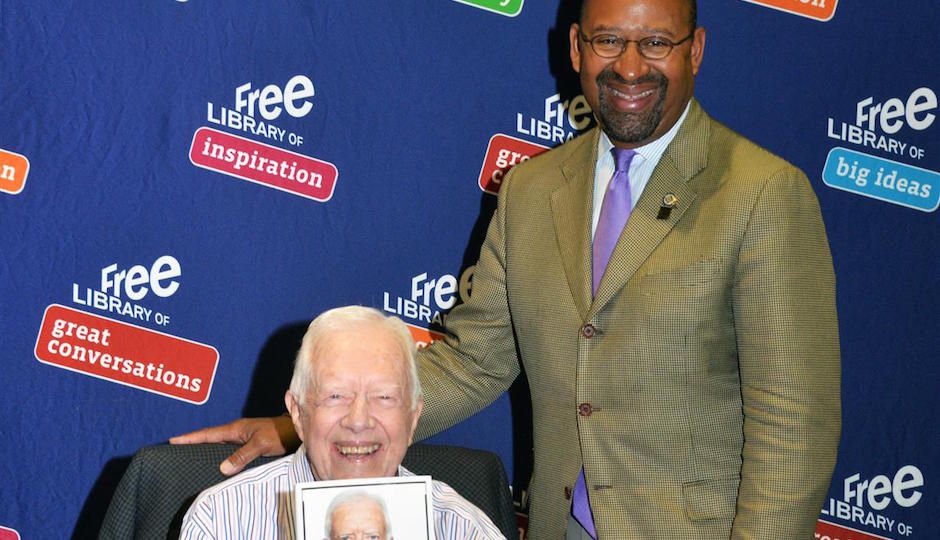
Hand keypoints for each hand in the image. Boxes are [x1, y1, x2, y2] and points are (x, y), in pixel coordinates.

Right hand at [170, 415, 300, 475]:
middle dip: (192, 441)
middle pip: (209, 437)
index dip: (190, 438)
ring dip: (205, 446)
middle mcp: (236, 431)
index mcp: (235, 429)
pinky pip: (227, 447)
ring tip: (189, 453)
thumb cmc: (280, 434)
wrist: (296, 430)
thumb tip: (223, 468)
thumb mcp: (261, 444)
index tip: (173, 440)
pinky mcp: (248, 442)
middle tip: (175, 446)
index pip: (207, 434)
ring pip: (218, 442)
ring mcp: (242, 436)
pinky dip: (217, 451)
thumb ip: (242, 455)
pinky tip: (215, 459)